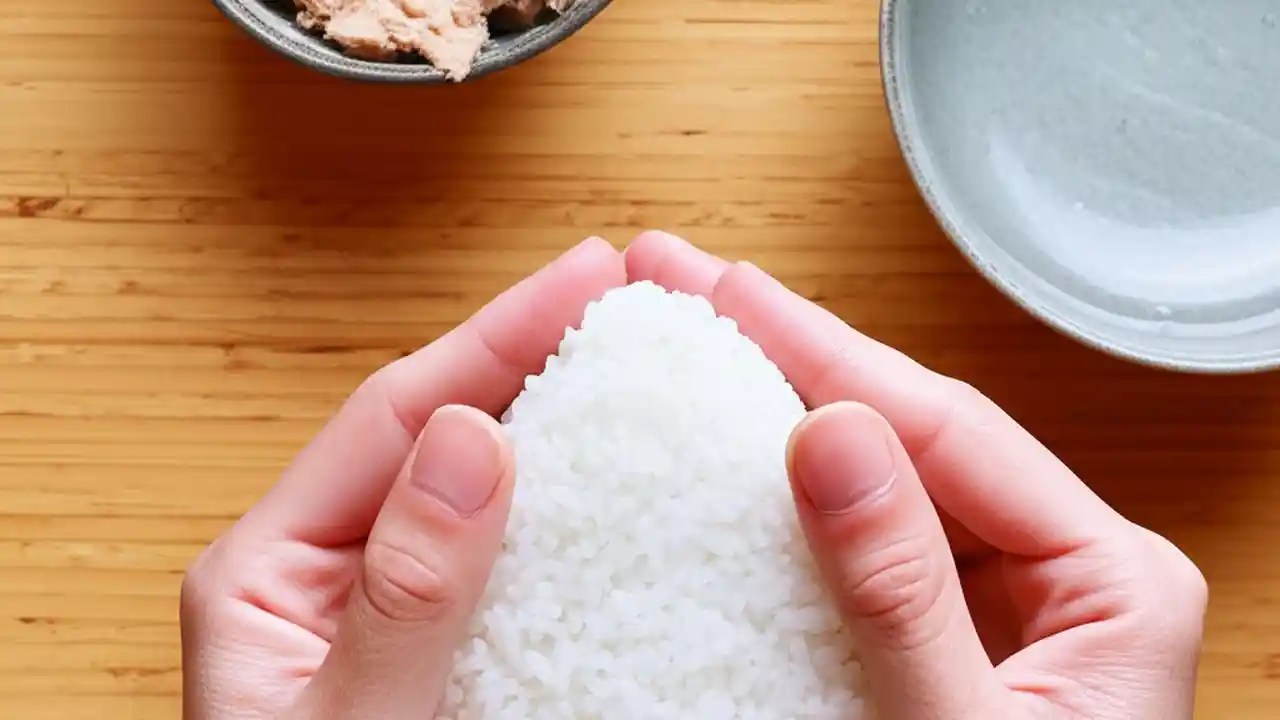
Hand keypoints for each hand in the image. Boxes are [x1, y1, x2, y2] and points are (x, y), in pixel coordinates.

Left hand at [180, 239, 625, 719]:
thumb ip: (397, 597)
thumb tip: (466, 443)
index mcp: (271, 570)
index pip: (395, 415)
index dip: (495, 336)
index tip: (584, 279)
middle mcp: (333, 570)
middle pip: (446, 431)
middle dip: (538, 360)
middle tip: (633, 305)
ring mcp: (396, 605)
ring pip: (490, 490)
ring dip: (566, 430)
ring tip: (646, 375)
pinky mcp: (452, 647)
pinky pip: (519, 561)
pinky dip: (577, 520)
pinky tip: (633, 494)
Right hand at [627, 232, 1207, 719]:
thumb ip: (904, 593)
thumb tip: (833, 433)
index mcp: (1108, 576)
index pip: (947, 426)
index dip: (826, 348)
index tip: (726, 291)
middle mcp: (1056, 566)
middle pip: (905, 428)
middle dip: (789, 353)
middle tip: (683, 284)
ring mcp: (994, 594)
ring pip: (872, 474)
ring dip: (775, 407)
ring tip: (689, 340)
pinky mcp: (938, 629)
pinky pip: (853, 541)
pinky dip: (779, 493)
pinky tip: (721, 448)